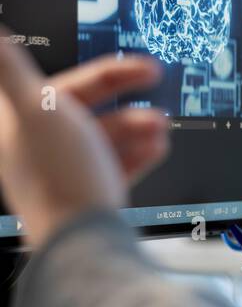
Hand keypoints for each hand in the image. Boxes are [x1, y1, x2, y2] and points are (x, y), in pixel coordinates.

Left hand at [0, 36, 167, 246]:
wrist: (82, 238)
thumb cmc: (58, 177)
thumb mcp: (36, 108)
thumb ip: (11, 67)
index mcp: (26, 123)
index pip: (69, 86)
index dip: (111, 73)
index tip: (146, 68)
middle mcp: (43, 146)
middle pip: (92, 111)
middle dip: (130, 103)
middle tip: (159, 96)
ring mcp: (68, 170)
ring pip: (107, 139)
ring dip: (139, 128)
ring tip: (161, 130)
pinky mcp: (90, 192)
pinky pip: (117, 165)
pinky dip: (138, 154)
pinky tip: (156, 149)